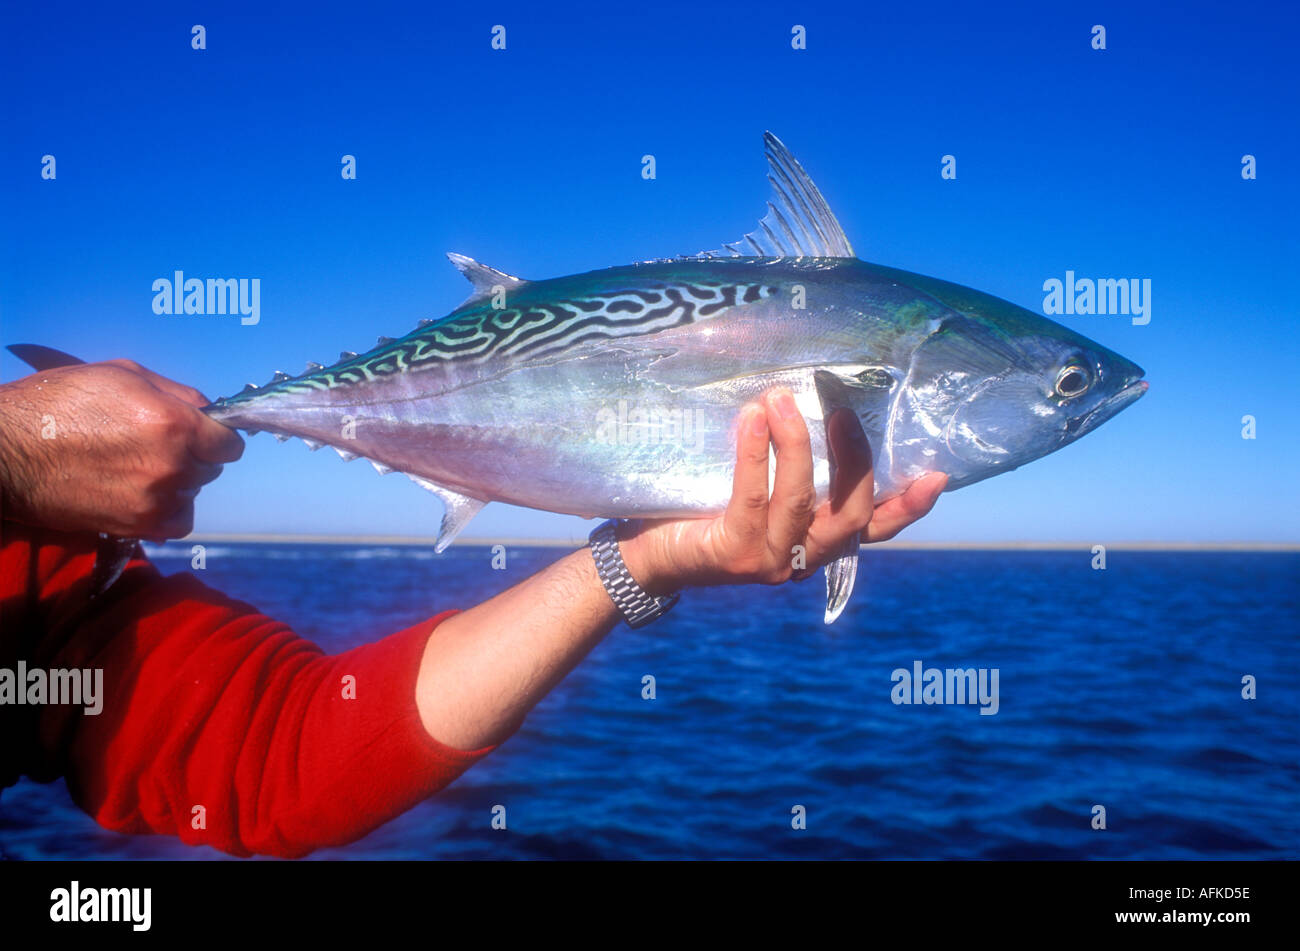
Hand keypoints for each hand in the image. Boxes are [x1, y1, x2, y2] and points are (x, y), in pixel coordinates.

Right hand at [0, 360, 243, 539]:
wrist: (9, 450)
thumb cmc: (59, 402)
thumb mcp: (123, 375)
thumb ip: (177, 393)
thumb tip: (209, 411)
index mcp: (174, 424)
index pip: (230, 443)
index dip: (217, 437)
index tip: (203, 435)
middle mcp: (172, 464)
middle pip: (211, 467)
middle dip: (193, 454)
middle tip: (155, 444)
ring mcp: (155, 499)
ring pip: (192, 492)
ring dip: (177, 480)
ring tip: (138, 465)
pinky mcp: (136, 525)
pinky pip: (178, 522)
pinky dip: (170, 509)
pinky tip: (146, 492)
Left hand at [619, 387, 947, 593]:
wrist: (644, 556)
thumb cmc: (700, 511)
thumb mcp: (754, 490)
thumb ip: (786, 464)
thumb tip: (800, 392)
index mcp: (815, 542)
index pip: (875, 529)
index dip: (908, 506)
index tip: (938, 475)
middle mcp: (801, 559)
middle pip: (851, 515)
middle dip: (854, 459)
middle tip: (842, 410)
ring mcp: (769, 561)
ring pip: (803, 502)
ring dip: (797, 445)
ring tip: (782, 398)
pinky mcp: (733, 554)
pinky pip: (753, 497)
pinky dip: (756, 454)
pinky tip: (752, 419)